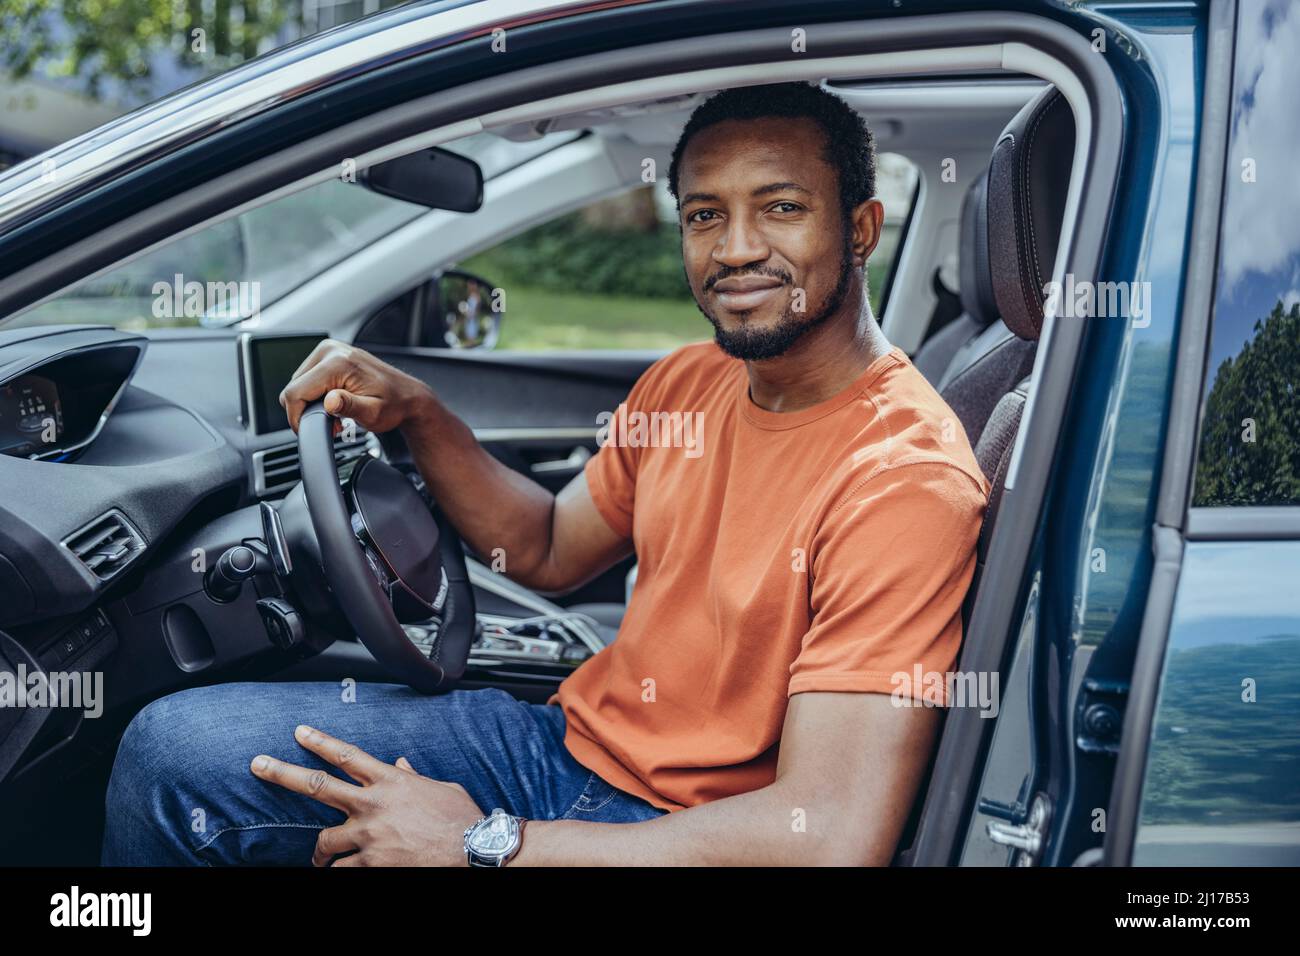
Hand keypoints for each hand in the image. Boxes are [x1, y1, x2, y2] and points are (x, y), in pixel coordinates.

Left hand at [250, 724, 483, 866]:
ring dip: (320, 852)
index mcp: (390, 782)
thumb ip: (414, 777)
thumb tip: (401, 764)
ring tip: (318, 860)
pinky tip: (340, 873)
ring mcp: (369, 835)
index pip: (346, 755)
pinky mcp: (372, 864)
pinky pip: (341, 870)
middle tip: (258, 764)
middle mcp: (373, 804)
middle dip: (282, 773)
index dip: (319, 741)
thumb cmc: (462, 819)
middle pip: (317, 785)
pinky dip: (339, 872)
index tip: (298, 732)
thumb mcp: (439, 788)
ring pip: (324, 840)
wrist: (473, 850)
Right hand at [279, 339, 435, 435]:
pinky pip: (307, 378)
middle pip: (294, 387)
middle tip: (333, 422)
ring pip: (298, 383)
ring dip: (311, 402)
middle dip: (307, 410)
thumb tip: (329, 401)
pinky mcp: (329, 354)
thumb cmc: (393, 405)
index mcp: (338, 362)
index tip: (313, 429)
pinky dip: (315, 393)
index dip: (298, 417)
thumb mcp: (373, 413)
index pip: (294, 392)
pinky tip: (334, 401)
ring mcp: (329, 349)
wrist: (408, 396)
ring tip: (337, 412)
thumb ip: (350, 407)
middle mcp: (330, 350)